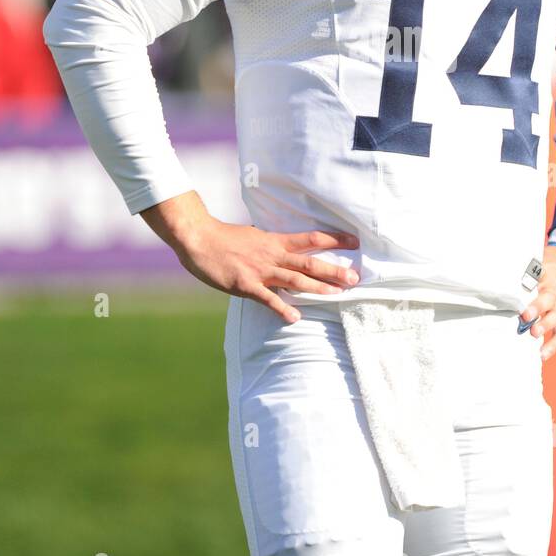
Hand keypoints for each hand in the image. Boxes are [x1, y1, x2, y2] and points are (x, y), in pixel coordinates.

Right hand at [140, 191, 359, 322]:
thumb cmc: (225, 238)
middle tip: (355, 278)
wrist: (199, 238)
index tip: (356, 242)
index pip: (311, 239)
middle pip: (309, 262)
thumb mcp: (255, 237)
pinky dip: (281, 308)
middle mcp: (272, 255)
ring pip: (294, 279)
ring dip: (317, 288)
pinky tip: (295, 318)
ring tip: (337, 295)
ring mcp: (260, 271)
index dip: (334, 240)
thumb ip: (272, 245)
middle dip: (334, 271)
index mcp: (275, 242)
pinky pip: (267, 299)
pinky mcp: (245, 285)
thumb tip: (288, 249)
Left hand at [519, 245, 555, 360]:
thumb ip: (524, 270)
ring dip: (545, 327)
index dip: (529, 284)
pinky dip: (553, 345)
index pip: (538, 277)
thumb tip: (498, 274)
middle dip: (537, 308)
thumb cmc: (554, 264)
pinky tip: (542, 355)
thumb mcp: (541, 259)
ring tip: (533, 335)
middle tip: (525, 316)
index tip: (517, 291)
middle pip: (548, 299)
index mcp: (548, 274)